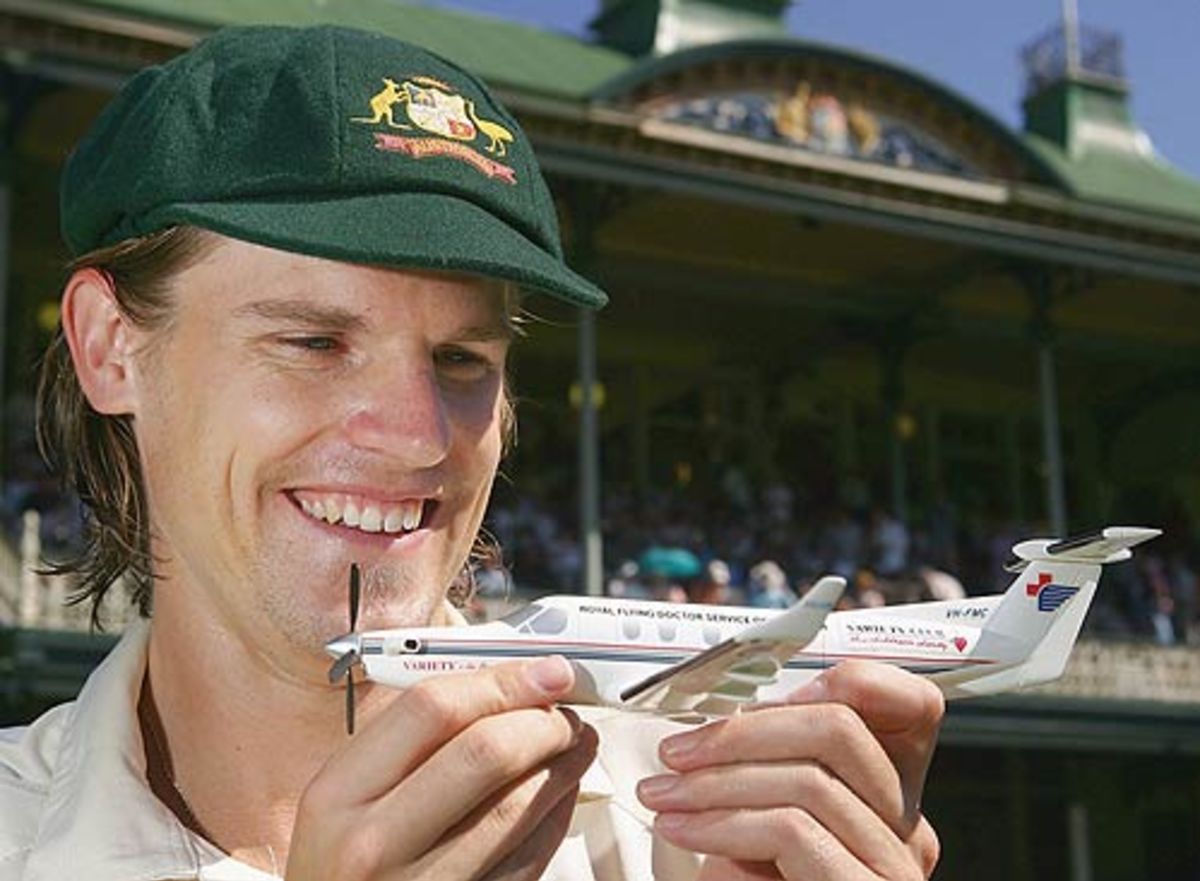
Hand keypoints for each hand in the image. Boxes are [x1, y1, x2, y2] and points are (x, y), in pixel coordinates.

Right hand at [286, 657, 596, 880]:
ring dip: (563, 764)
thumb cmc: (341, 864)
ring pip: (518, 808)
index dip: (502, 681)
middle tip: (562, 711)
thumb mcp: (343, 796)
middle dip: (543, 721)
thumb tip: (501, 685)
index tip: (543, 671)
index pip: (433, 709)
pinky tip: (559, 794)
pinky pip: (528, 860)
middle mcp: (374, 844)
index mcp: (339, 793)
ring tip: (574, 743)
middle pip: (485, 753)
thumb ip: (408, 739)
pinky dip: (556, 816)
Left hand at [637, 661, 942, 879]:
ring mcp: (895, 868)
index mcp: (889, 795)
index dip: (852, 678)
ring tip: (663, 794)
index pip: (912, 706)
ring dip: (716, 780)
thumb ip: (764, 770)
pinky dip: (723, 823)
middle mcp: (909, 829)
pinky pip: (793, 831)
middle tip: (678, 749)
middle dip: (743, 729)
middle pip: (842, 728)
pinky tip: (683, 831)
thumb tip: (718, 717)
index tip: (767, 693)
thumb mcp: (758, 824)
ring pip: (808, 778)